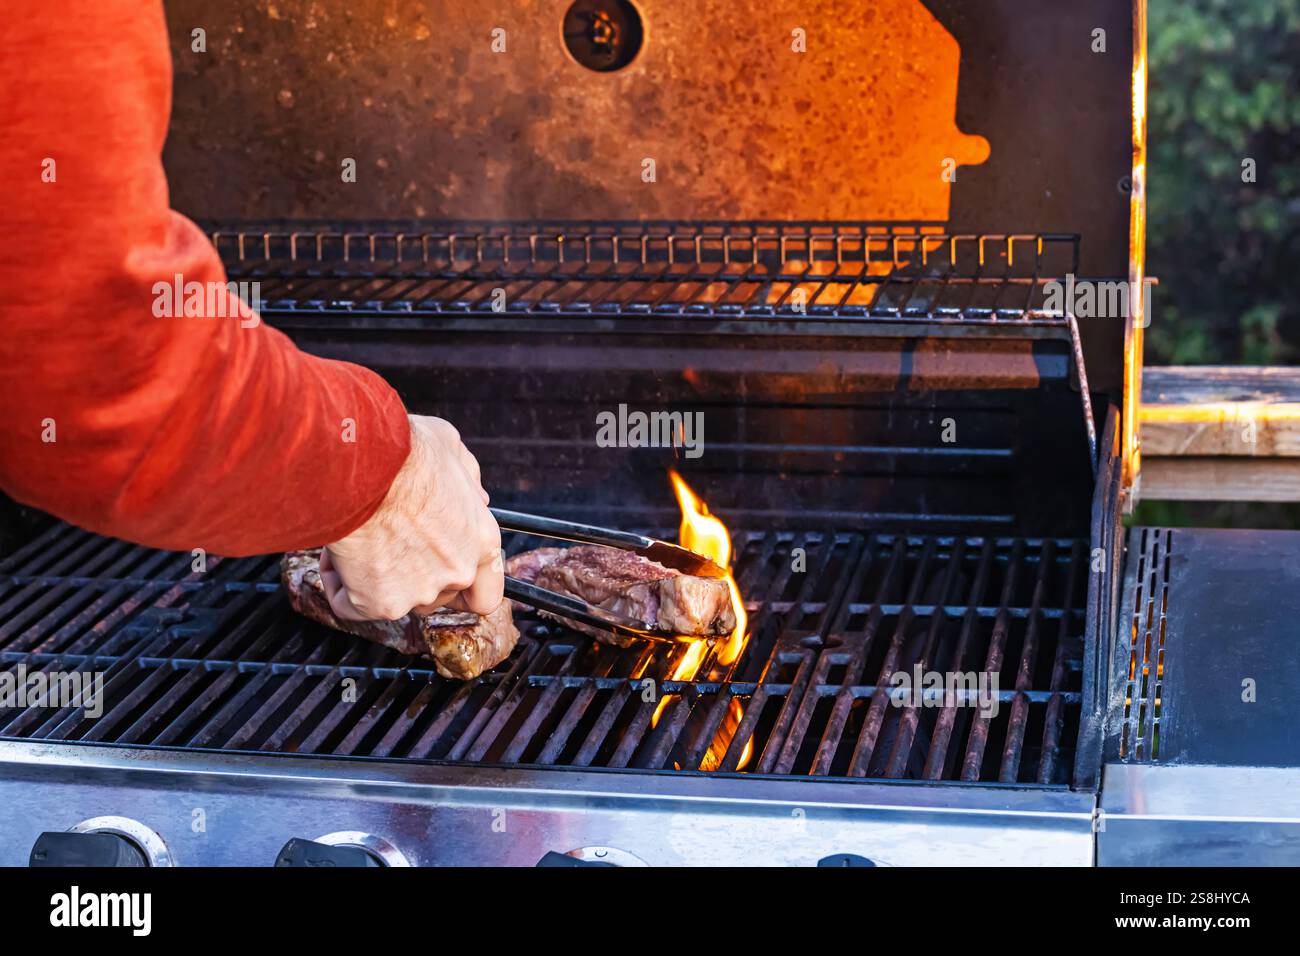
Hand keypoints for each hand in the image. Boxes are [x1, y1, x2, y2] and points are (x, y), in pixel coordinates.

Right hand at [319, 415, 503, 620]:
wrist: (360, 467)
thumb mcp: (451, 451)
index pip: (486, 593)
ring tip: (358, 535)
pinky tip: (333, 552)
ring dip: (375, 575)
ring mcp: (419, 592)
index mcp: (481, 540)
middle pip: (436, 596)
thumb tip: (476, 497)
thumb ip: (468, 481)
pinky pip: (351, 604)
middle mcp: (457, 572)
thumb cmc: (403, 451)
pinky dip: (338, 582)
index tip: (441, 577)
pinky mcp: (379, 604)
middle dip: (411, 573)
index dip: (464, 591)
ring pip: (394, 599)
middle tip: (386, 541)